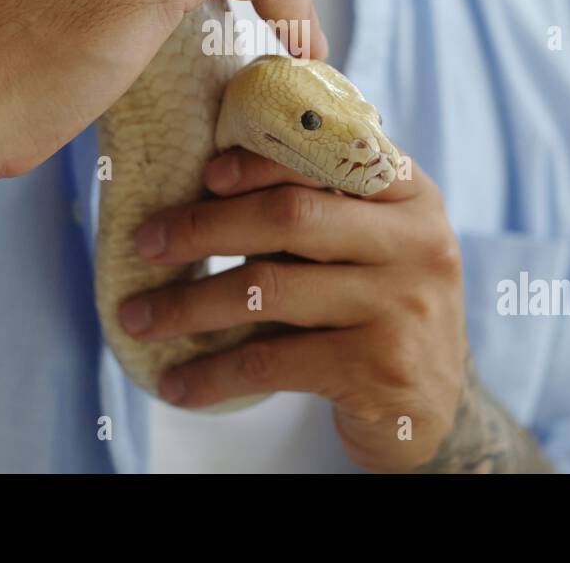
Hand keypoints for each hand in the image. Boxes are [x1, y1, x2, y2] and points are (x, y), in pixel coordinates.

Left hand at [118, 147, 468, 471]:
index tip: (204, 175)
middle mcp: (416, 243)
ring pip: (269, 290)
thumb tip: (206, 180)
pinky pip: (272, 363)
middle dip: (204, 227)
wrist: (431, 412)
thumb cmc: (377, 308)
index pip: (329, 158)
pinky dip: (213, 374)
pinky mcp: (377, 369)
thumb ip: (319, 208)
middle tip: (146, 242)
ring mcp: (401, 306)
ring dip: (189, 306)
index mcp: (410, 196)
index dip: (260, 162)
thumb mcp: (369, 245)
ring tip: (137, 318)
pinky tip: (176, 383)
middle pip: (290, 216)